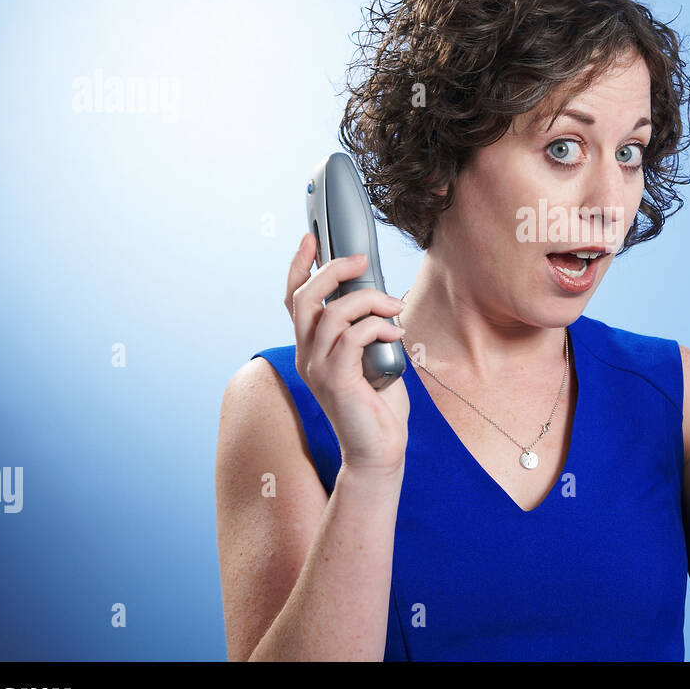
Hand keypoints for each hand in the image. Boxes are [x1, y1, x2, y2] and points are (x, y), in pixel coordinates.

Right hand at [285, 233, 410, 471]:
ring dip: (369, 300)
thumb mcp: (371, 355)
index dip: (299, 266)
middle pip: (305, 297)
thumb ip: (366, 327)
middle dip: (333, 270)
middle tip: (362, 261)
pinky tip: (396, 333)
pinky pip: (352, 336)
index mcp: (310, 348)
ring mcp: (317, 368)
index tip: (311, 238)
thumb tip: (382, 293)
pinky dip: (377, 326)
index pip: (293, 299)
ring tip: (394, 306)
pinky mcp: (335, 380)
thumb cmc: (378, 405)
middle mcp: (306, 355)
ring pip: (333, 313)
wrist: (378, 450)